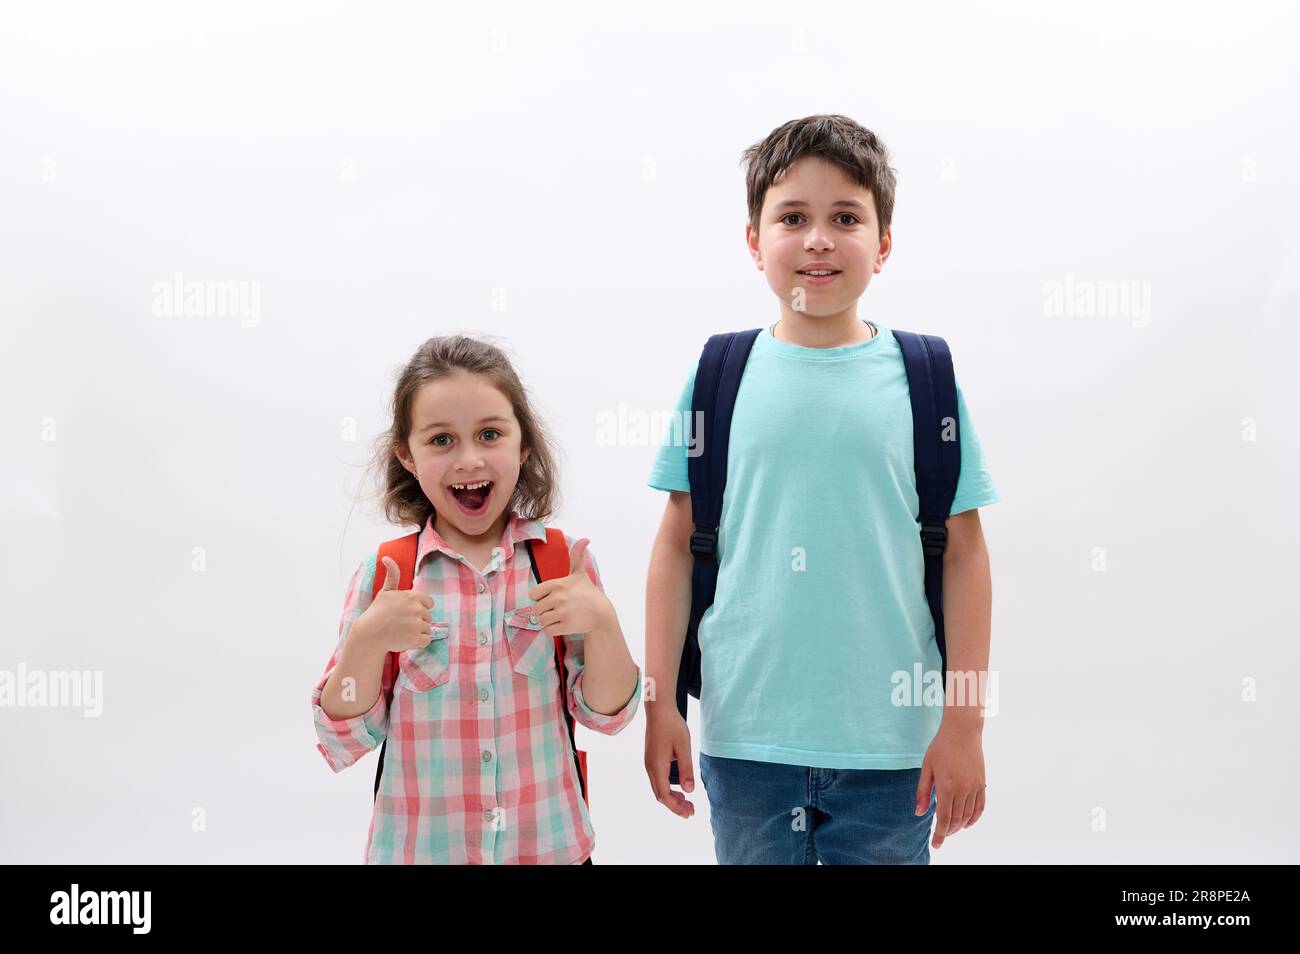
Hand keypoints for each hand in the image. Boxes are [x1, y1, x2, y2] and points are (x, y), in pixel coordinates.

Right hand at [358, 555, 437, 653]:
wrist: (369, 634)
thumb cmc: (378, 612)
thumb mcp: (386, 591)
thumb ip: (392, 574)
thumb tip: (386, 557)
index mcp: (413, 596)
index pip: (429, 603)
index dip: (419, 608)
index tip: (406, 612)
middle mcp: (417, 609)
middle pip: (428, 617)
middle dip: (417, 621)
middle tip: (401, 623)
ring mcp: (417, 624)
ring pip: (427, 629)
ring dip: (417, 632)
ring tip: (402, 631)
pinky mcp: (416, 639)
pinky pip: (426, 641)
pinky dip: (418, 642)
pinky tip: (405, 639)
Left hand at [526, 538, 613, 637]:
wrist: (601, 613)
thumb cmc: (587, 593)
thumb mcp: (580, 573)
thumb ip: (576, 556)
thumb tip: (585, 538)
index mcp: (558, 584)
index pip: (533, 594)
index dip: (540, 598)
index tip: (551, 598)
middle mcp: (559, 598)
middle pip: (536, 609)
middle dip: (544, 611)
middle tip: (556, 610)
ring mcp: (563, 612)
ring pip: (541, 621)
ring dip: (548, 621)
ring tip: (559, 617)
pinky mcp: (566, 626)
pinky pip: (548, 631)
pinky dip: (552, 630)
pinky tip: (562, 625)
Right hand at [644, 709, 695, 817]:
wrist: (659, 709)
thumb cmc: (672, 725)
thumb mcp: (684, 747)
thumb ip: (686, 769)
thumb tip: (689, 791)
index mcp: (657, 766)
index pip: (664, 795)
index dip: (676, 807)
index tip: (689, 812)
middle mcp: (650, 767)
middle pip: (659, 795)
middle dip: (674, 806)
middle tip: (690, 811)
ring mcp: (649, 763)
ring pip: (658, 788)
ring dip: (671, 798)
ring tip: (686, 802)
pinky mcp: (651, 759)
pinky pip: (657, 780)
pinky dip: (667, 788)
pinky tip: (678, 788)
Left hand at [915, 721, 985, 848]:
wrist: (962, 731)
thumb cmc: (941, 747)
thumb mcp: (927, 767)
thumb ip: (923, 792)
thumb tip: (919, 813)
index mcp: (947, 786)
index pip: (944, 818)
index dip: (940, 834)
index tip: (936, 844)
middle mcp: (963, 789)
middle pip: (956, 820)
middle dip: (948, 832)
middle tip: (941, 835)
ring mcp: (974, 787)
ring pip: (968, 815)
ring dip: (959, 826)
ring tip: (951, 829)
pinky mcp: (982, 783)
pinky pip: (980, 806)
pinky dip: (974, 818)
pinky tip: (967, 823)